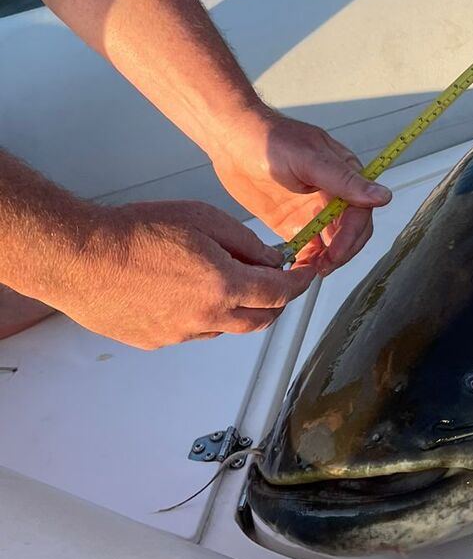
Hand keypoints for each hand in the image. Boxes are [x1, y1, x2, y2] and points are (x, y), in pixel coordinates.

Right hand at [49, 201, 314, 350]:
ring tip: (222, 280)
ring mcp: (180, 334)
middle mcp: (207, 318)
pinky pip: (193, 331)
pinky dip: (203, 315)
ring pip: (226, 327)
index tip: (306, 274)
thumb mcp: (203, 218)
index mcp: (224, 286)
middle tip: (275, 282)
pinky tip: (185, 291)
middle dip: (276, 302)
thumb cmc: (136, 232)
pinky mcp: (156, 340)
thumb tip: (269, 258)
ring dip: (237, 309)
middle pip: (260, 320)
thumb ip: (244, 241)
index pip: (280, 293)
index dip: (299, 282)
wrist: (80, 257)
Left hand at [208, 108, 391, 275]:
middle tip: (324, 266)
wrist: (231, 141)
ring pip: (332, 244)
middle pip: (351, 232)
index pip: (360, 213)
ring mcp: (314, 211)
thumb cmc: (269, 140)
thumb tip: (381, 196)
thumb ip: (344, 180)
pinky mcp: (294, 224)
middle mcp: (333, 196)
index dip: (351, 236)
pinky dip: (307, 261)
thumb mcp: (309, 159)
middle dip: (341, 252)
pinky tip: (298, 269)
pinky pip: (308, 248)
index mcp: (345, 176)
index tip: (336, 253)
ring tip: (310, 271)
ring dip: (326, 260)